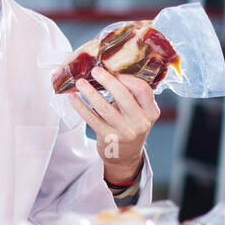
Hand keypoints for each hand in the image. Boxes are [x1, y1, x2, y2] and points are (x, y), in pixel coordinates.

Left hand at [69, 68, 159, 184]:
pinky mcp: (108, 139)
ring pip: (105, 108)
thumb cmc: (130, 125)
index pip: (144, 90)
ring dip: (91, 93)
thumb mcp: (140, 112)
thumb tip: (111, 68)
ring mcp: (124, 132)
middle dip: (108, 81)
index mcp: (151, 112)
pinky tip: (73, 98)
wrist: (125, 155)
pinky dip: (81, 107)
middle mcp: (140, 123)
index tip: (115, 70)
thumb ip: (133, 95)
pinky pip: (92, 119)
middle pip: (124, 97)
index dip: (129, 78)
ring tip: (80, 82)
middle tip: (95, 70)